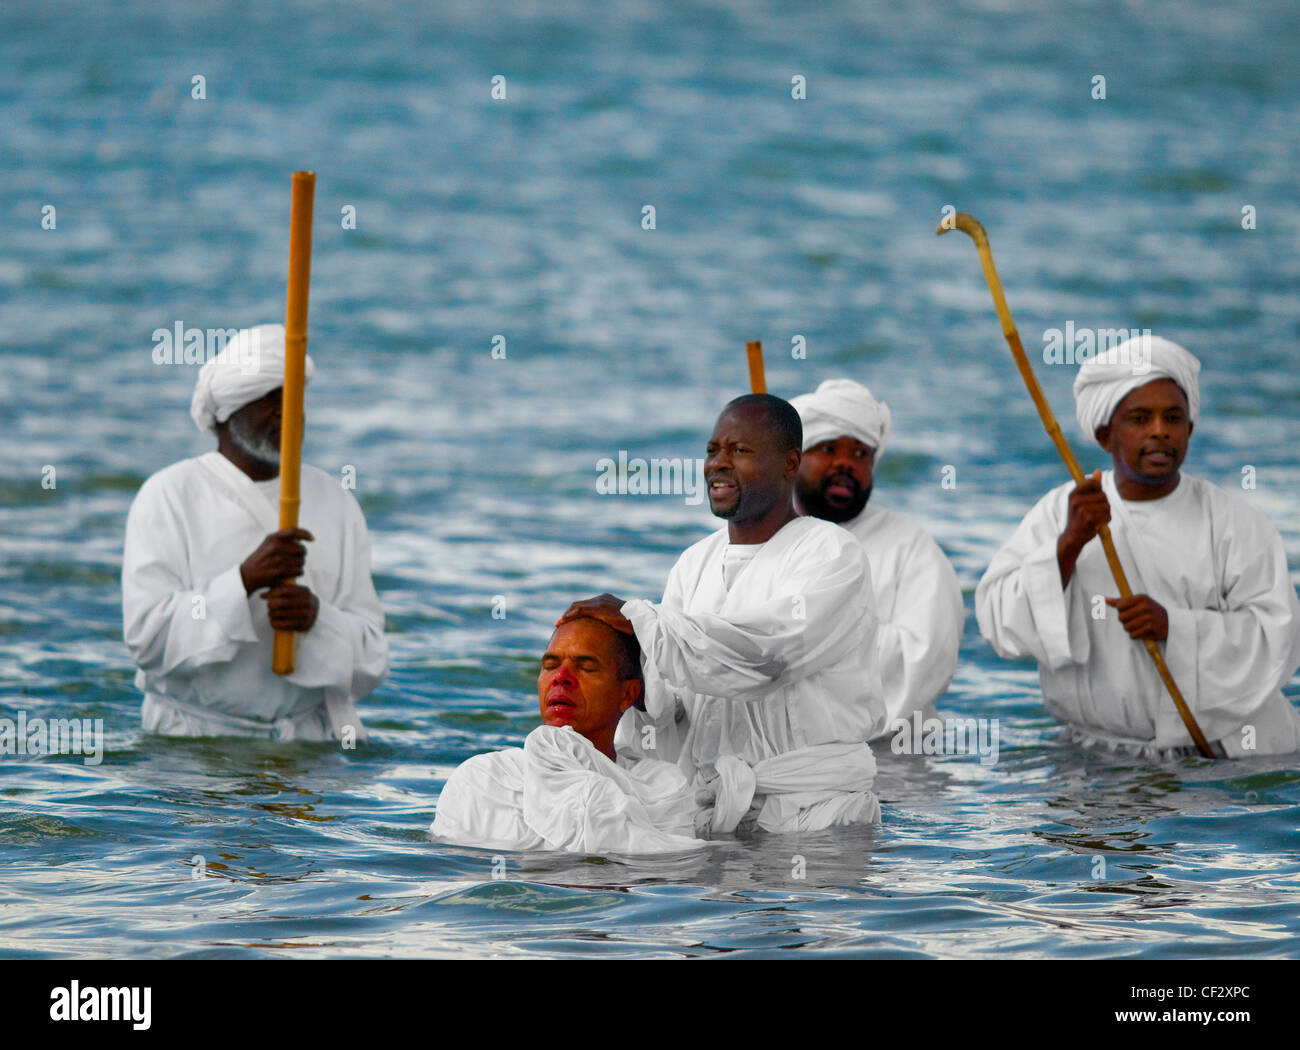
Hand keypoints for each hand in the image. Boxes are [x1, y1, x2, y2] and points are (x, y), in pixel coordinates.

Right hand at [240, 528, 314, 593]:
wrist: (249, 574)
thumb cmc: (262, 558)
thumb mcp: (268, 543)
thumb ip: (283, 538)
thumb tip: (302, 536)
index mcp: (273, 538)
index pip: (294, 532)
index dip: (305, 534)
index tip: (312, 538)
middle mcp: (275, 547)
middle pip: (302, 549)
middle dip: (301, 554)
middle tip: (294, 557)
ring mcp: (278, 560)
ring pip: (302, 561)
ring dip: (299, 564)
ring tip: (290, 565)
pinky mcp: (281, 572)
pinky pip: (299, 571)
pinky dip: (297, 572)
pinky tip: (290, 572)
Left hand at [261, 584, 319, 631]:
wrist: (314, 611)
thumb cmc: (298, 599)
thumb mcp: (292, 591)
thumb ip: (278, 590)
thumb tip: (262, 596)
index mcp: (305, 591)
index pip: (285, 590)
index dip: (273, 593)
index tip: (264, 597)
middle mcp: (308, 602)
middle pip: (283, 602)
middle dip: (272, 604)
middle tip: (269, 606)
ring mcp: (307, 614)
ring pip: (283, 614)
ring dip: (273, 614)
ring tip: (270, 614)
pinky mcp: (304, 625)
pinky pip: (286, 625)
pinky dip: (276, 624)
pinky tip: (273, 622)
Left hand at [555, 593, 633, 634]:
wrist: (643, 621)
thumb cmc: (637, 626)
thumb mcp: (624, 625)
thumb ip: (616, 627)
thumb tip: (615, 639)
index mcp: (608, 601)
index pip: (588, 605)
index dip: (578, 613)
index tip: (571, 621)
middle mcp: (602, 598)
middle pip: (580, 604)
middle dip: (569, 613)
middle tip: (561, 622)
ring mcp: (600, 602)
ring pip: (577, 607)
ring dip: (566, 615)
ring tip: (558, 624)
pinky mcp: (598, 608)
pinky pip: (579, 611)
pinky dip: (568, 617)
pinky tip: (561, 623)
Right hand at [1058, 470, 1109, 584]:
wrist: (1072, 537)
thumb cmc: (1079, 517)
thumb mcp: (1081, 500)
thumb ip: (1091, 486)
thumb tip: (1098, 471)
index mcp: (1073, 494)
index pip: (1092, 482)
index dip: (1098, 489)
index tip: (1095, 497)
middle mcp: (1076, 500)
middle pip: (1103, 495)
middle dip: (1104, 504)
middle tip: (1095, 512)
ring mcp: (1082, 510)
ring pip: (1107, 506)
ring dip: (1106, 513)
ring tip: (1096, 518)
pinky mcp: (1089, 519)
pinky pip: (1107, 515)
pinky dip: (1106, 521)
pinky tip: (1097, 524)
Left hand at [1105, 594, 1167, 641]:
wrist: (1171, 622)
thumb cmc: (1150, 611)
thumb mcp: (1138, 602)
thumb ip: (1120, 601)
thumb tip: (1104, 599)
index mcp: (1141, 598)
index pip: (1119, 606)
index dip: (1121, 611)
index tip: (1129, 611)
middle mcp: (1146, 606)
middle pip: (1121, 618)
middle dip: (1125, 621)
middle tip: (1134, 620)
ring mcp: (1150, 617)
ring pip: (1126, 627)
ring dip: (1130, 629)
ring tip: (1139, 626)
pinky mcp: (1152, 629)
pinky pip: (1133, 635)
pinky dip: (1136, 635)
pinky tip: (1143, 631)